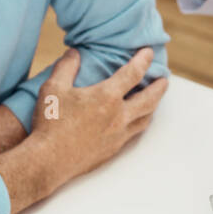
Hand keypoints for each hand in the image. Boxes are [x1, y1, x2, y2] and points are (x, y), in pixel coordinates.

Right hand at [29, 46, 167, 183]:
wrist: (48, 161)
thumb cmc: (50, 123)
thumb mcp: (53, 88)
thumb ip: (66, 67)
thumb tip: (74, 53)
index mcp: (107, 97)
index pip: (133, 74)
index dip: (143, 60)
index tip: (149, 52)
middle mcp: (119, 116)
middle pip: (149, 99)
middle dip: (159, 87)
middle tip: (164, 80)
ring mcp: (118, 135)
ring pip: (145, 119)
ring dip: (152, 107)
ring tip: (153, 101)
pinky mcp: (113, 150)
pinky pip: (133, 134)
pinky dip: (139, 124)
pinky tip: (134, 123)